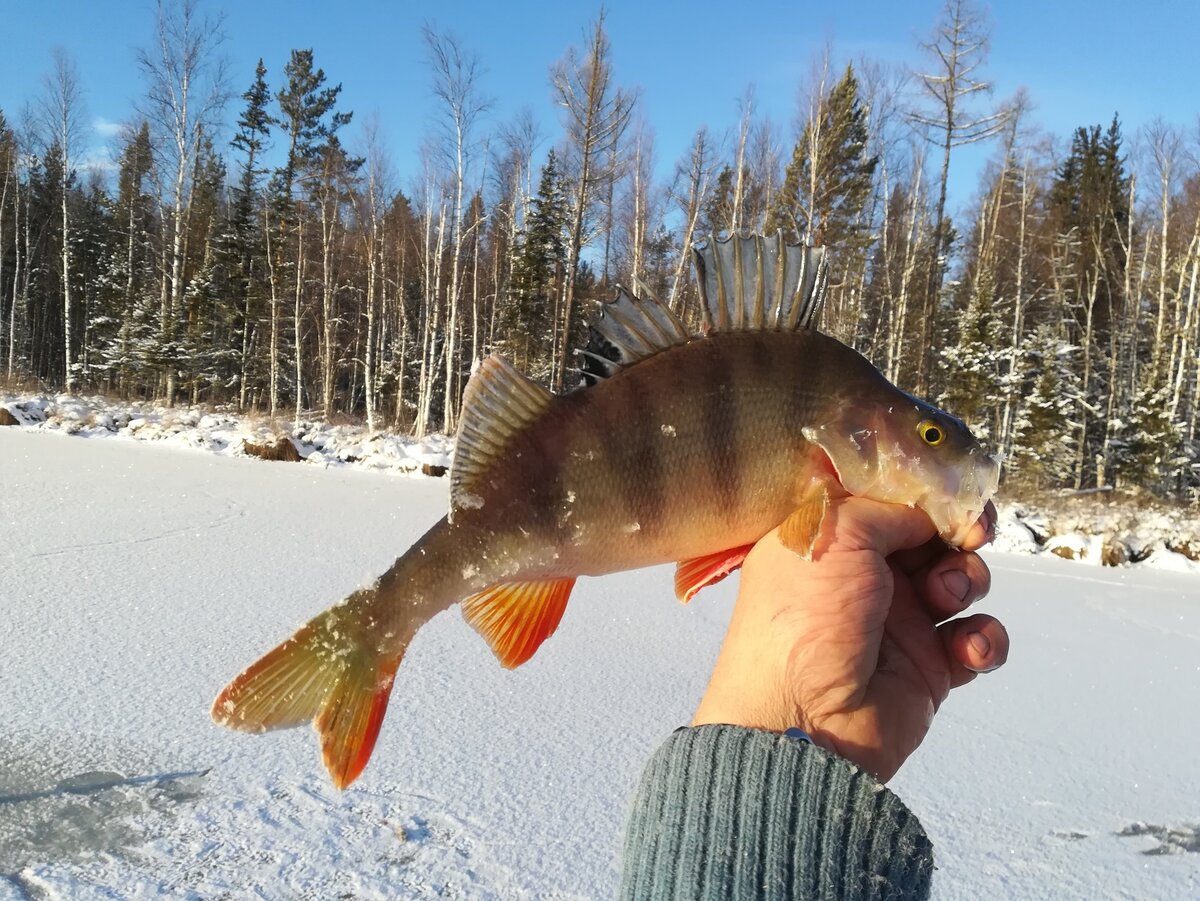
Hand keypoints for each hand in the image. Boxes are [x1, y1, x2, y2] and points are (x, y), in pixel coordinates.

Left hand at [692, 497, 1006, 781]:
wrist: (803, 717)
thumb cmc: (805, 614)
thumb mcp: (834, 531)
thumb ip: (887, 508)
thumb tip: (925, 518)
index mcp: (828, 540)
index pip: (886, 501)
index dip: (922, 492)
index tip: (952, 490)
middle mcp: (862, 576)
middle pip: (930, 536)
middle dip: (960, 530)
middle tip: (974, 531)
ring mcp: (898, 621)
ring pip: (959, 581)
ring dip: (966, 580)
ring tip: (944, 598)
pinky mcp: (928, 666)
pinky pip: (974, 639)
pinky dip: (982, 639)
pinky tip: (965, 649)